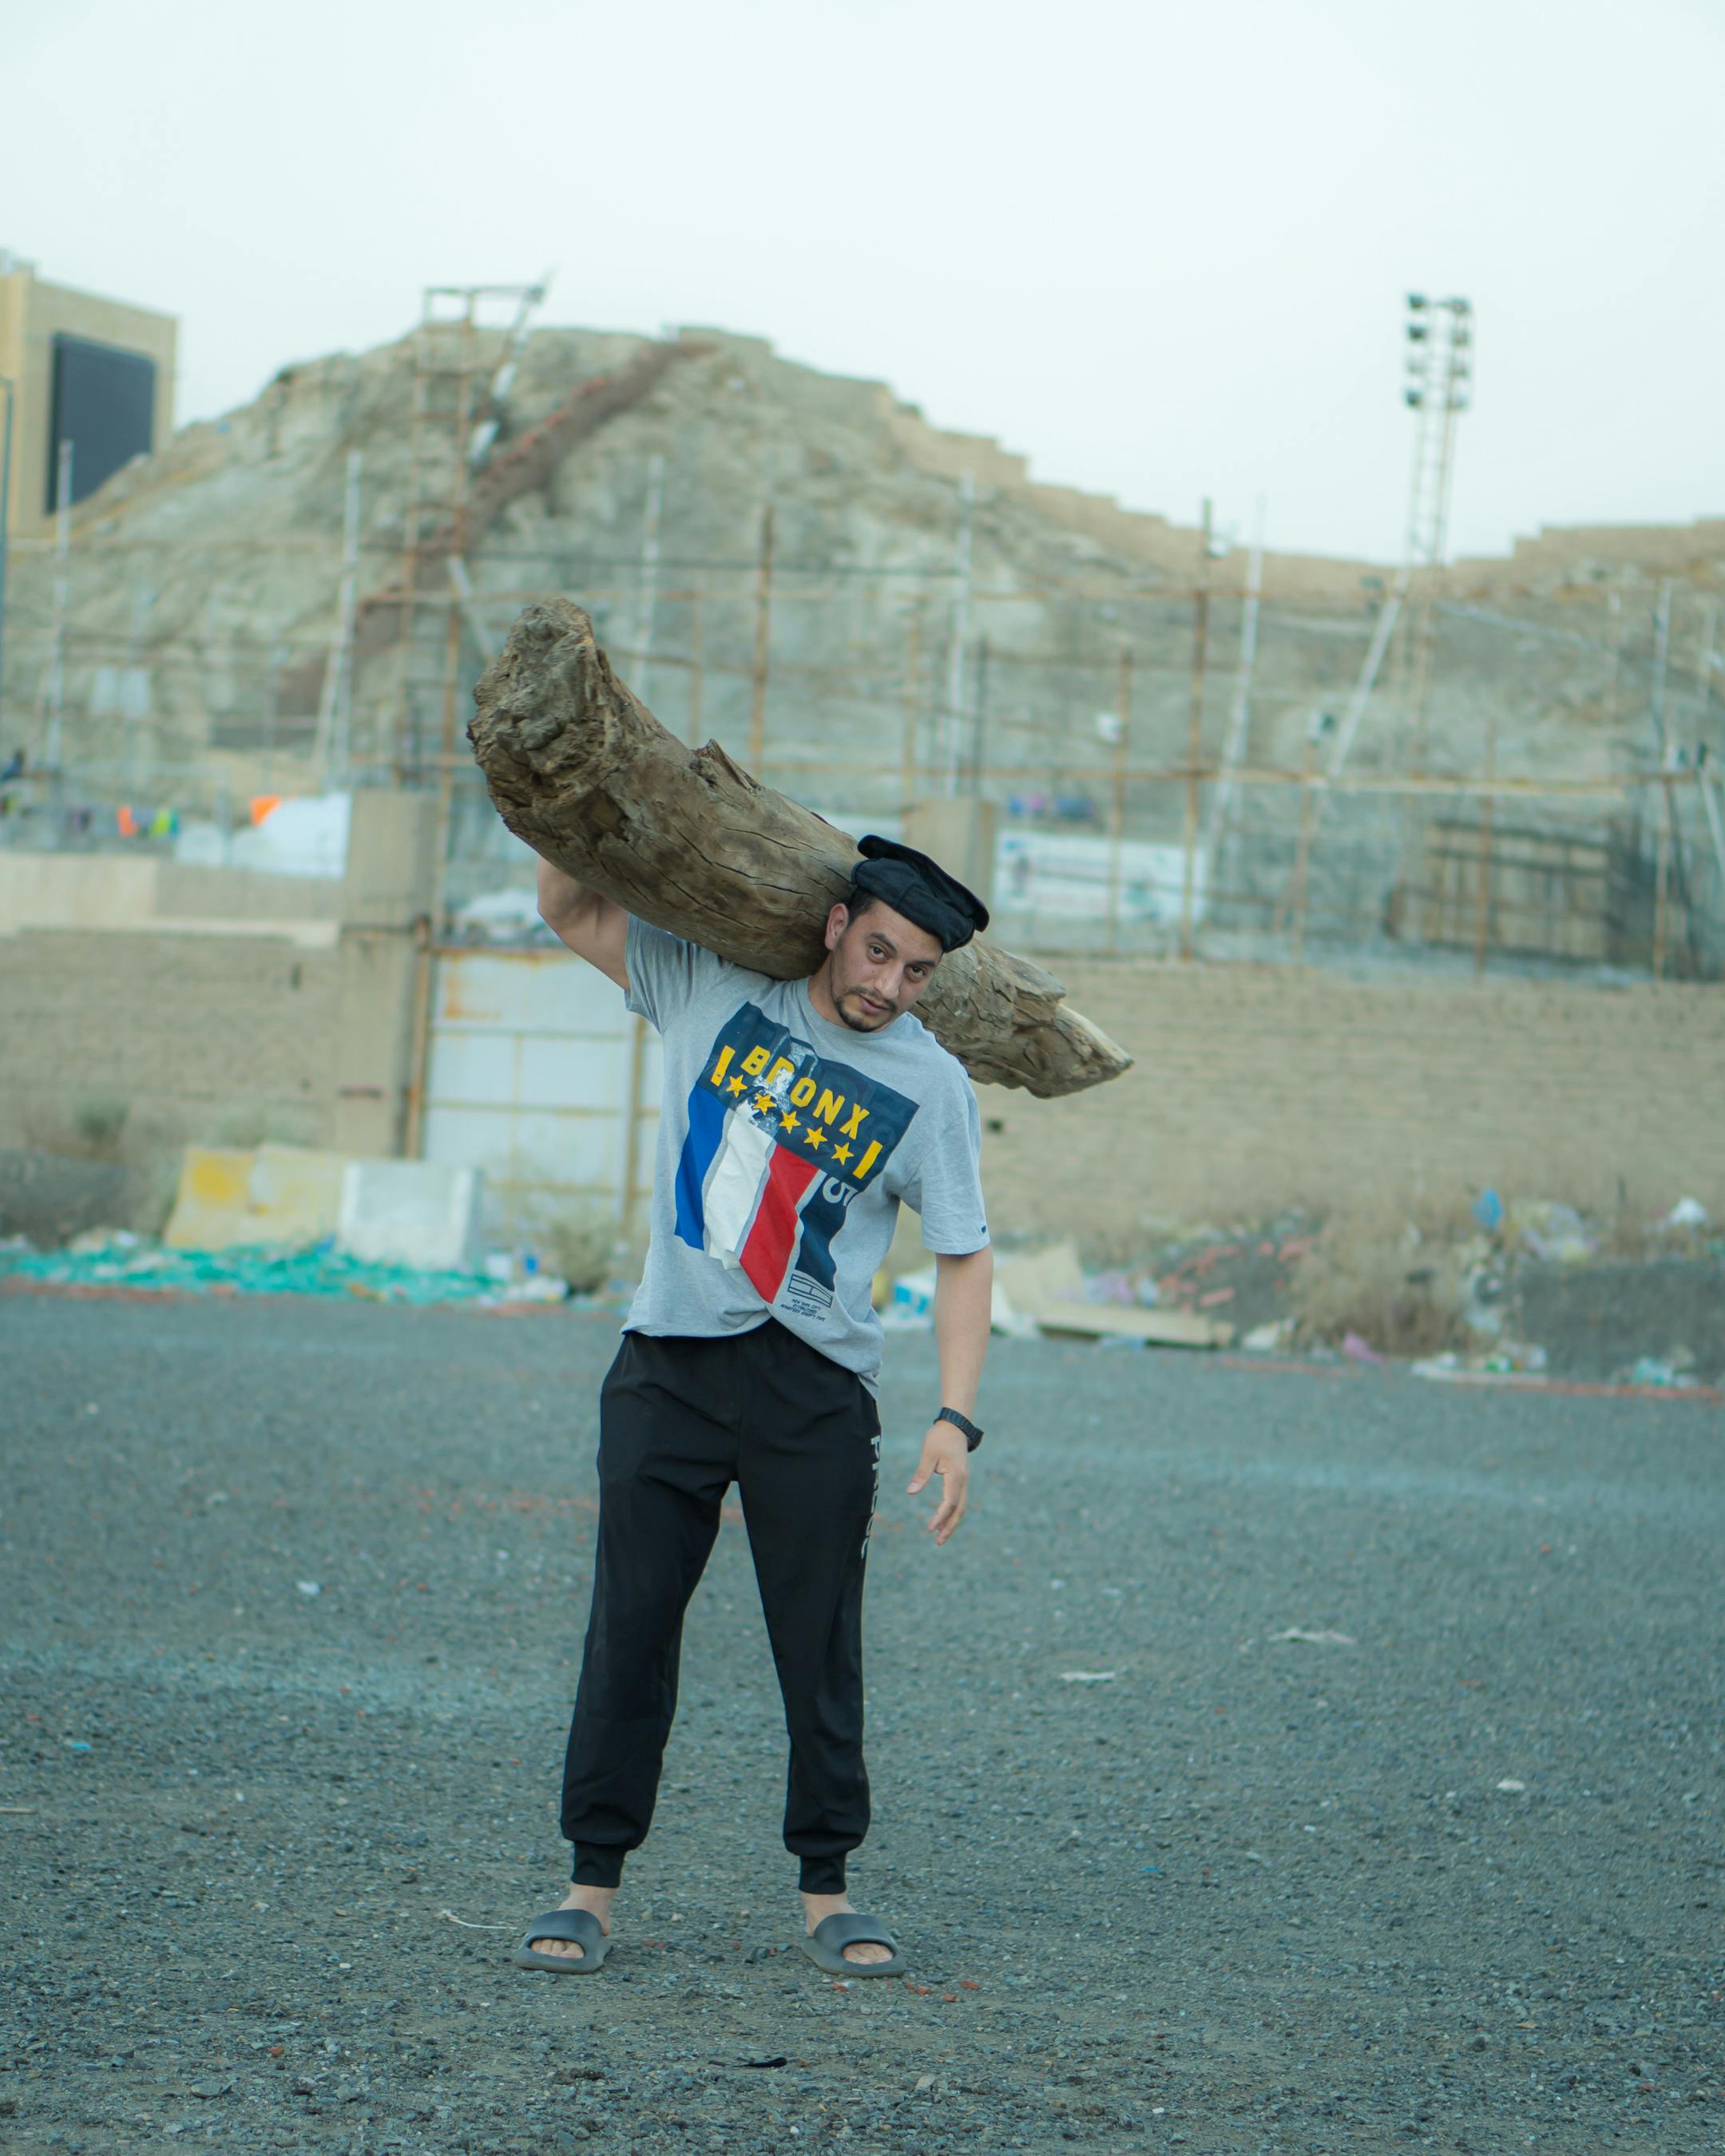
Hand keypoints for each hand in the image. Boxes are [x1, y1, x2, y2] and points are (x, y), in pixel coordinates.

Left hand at [907, 1421, 969, 1544]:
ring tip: (941, 1536)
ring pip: (961, 1507)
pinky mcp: (961, 1479)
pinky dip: (953, 1512)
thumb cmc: (940, 1438)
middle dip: (949, 1527)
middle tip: (938, 1541)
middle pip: (959, 1510)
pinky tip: (944, 1519)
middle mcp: (963, 1481)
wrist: (955, 1426)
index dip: (940, 1517)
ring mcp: (964, 1481)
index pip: (950, 1502)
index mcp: (956, 1476)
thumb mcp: (928, 1454)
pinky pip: (959, 1500)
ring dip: (952, 1522)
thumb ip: (921, 1474)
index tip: (929, 1528)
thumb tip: (911, 1492)